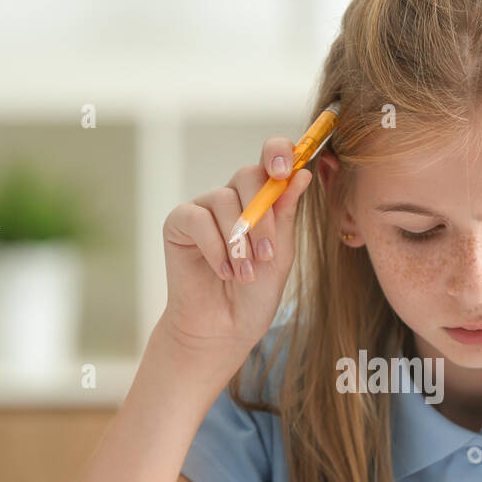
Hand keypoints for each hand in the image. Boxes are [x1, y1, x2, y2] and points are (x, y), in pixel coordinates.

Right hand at [159, 135, 312, 370]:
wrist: (224, 329)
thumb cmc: (255, 294)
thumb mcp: (280, 254)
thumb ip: (286, 215)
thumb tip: (302, 174)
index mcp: (262, 200)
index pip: (270, 159)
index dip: (278, 152)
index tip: (285, 170)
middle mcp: (232, 198)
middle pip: (247, 175)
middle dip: (261, 216)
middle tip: (267, 255)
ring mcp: (204, 209)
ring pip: (223, 199)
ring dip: (238, 241)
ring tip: (245, 275)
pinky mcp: (178, 223)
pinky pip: (197, 219)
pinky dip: (215, 247)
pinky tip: (223, 272)